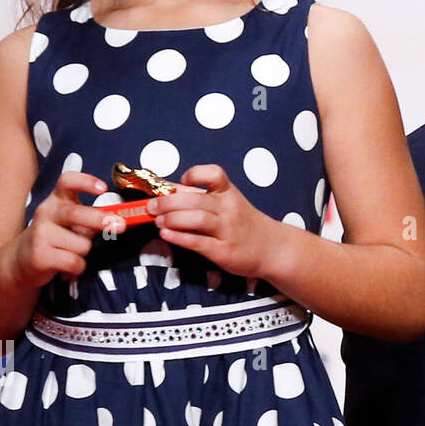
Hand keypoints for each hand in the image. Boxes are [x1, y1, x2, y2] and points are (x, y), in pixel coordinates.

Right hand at [10, 172, 124, 285]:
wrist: (22, 260)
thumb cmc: (55, 236)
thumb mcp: (69, 220)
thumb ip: (90, 217)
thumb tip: (118, 219)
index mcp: (57, 200)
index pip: (67, 182)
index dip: (86, 182)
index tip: (103, 188)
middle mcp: (46, 213)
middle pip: (77, 213)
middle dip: (101, 220)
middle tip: (120, 226)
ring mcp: (40, 234)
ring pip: (81, 244)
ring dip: (85, 251)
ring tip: (73, 252)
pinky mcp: (39, 256)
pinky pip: (74, 262)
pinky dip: (79, 267)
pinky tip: (70, 265)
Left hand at [147, 164, 278, 277]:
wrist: (273, 248)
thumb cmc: (246, 224)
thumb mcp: (229, 204)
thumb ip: (200, 197)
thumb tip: (167, 189)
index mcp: (229, 193)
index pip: (214, 174)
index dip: (195, 174)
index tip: (181, 181)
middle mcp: (229, 209)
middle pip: (195, 199)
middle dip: (167, 202)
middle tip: (151, 206)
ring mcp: (227, 230)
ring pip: (195, 219)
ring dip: (171, 219)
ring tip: (157, 221)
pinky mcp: (224, 251)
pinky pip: (197, 242)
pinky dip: (178, 237)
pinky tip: (166, 234)